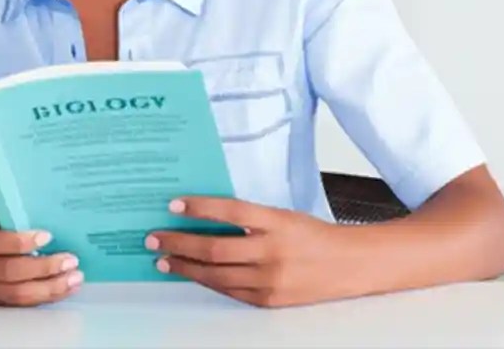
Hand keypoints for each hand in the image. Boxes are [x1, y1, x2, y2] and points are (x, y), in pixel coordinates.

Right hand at [0, 220, 82, 305]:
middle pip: (11, 271)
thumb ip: (0, 226)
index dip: (21, 241)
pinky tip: (61, 289)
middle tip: (70, 260)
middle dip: (45, 267)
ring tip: (73, 277)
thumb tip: (40, 226)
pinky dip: (44, 296)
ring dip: (51, 286)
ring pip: (19, 293)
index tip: (46, 235)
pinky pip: (20, 302)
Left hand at [147, 196, 358, 307]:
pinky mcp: (270, 300)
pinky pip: (230, 290)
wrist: (350, 264)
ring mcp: (271, 279)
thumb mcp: (282, 216)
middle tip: (154, 238)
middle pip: (216, 247)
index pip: (232, 210)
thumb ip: (247, 217)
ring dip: (185, 266)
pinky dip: (207, 281)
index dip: (200, 207)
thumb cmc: (312, 235)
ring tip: (164, 260)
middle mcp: (273, 251)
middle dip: (179, 243)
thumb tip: (201, 214)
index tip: (173, 204)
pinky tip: (192, 274)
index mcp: (277, 222)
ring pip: (217, 274)